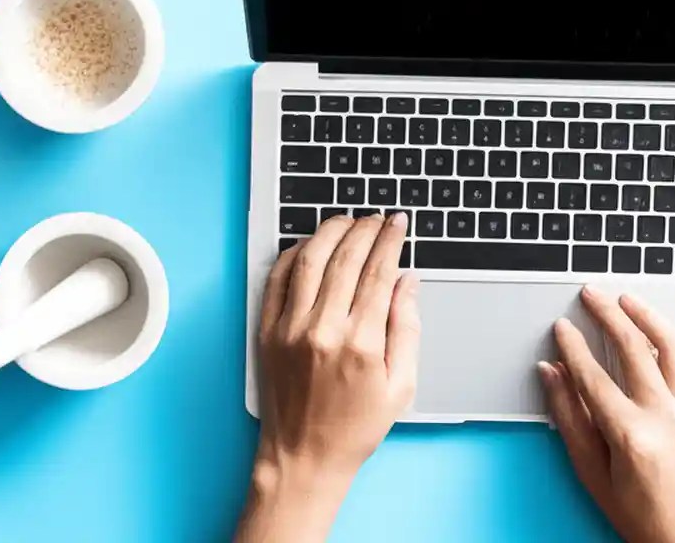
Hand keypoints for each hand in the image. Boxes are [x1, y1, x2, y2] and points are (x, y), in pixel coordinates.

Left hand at [236, 213, 419, 542]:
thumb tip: (407, 281)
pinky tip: (308, 245)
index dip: (390, 240)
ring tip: (346, 221)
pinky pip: (276, 280)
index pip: (379, 273)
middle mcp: (323, 329)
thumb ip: (407, 328)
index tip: (397, 223)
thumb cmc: (355, 427)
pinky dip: (292, 255)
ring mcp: (290, 328)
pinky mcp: (266, 331)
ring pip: (308, 260)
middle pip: (345, 259)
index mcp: (362, 342)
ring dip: (328, 232)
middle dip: (364, 230)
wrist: (304, 456)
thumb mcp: (401, 385)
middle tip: (376, 218)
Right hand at [541, 286, 674, 542]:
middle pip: (634, 349)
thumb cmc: (640, 513)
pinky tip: (664, 333)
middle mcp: (667, 417)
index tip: (561, 328)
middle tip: (591, 295)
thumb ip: (569, 417)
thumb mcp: (591, 470)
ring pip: (673, 350)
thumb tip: (552, 375)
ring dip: (648, 319)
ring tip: (629, 300)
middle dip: (608, 315)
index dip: (573, 346)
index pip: (593, 375)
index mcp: (631, 433)